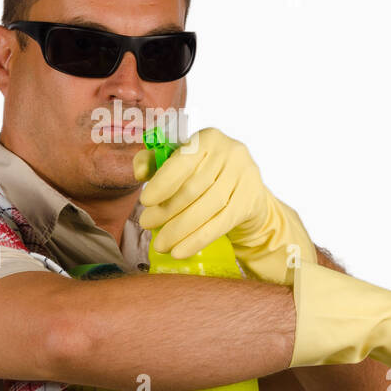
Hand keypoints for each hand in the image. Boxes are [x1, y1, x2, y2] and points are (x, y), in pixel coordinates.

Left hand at [132, 126, 316, 268]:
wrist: (244, 189)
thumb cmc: (203, 173)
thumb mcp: (180, 162)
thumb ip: (154, 162)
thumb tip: (139, 172)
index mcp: (208, 138)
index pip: (183, 161)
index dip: (163, 183)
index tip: (145, 201)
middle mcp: (230, 153)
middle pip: (194, 188)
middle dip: (166, 210)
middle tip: (146, 224)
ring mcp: (245, 177)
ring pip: (207, 208)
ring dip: (179, 229)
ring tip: (160, 243)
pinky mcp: (251, 201)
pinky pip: (221, 224)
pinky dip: (198, 240)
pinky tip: (180, 251)